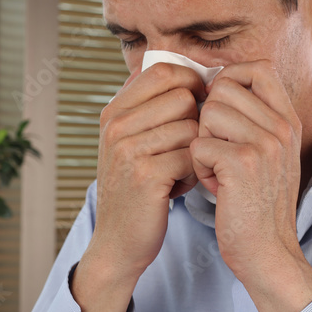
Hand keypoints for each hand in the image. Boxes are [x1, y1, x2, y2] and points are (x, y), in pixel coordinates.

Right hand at [72, 63, 204, 311]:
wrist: (118, 242)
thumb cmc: (134, 189)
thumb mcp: (130, 142)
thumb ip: (149, 107)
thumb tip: (187, 70)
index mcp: (113, 111)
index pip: (163, 71)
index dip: (191, 82)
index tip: (198, 104)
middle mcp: (116, 126)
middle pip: (183, 97)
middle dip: (196, 122)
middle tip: (185, 148)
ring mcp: (128, 150)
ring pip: (191, 128)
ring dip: (196, 151)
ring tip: (179, 170)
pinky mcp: (146, 175)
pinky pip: (192, 157)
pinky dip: (194, 174)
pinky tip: (178, 187)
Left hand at [190, 60, 311, 311]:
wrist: (267, 251)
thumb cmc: (255, 204)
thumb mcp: (265, 155)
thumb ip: (251, 120)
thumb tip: (215, 86)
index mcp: (288, 119)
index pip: (255, 69)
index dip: (226, 81)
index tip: (216, 112)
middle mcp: (282, 126)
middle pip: (221, 89)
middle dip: (206, 121)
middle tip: (218, 153)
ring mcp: (265, 142)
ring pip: (207, 115)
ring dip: (201, 144)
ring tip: (217, 171)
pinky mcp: (243, 163)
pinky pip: (198, 144)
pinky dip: (198, 168)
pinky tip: (216, 187)